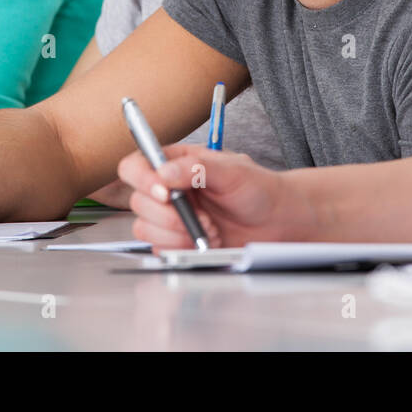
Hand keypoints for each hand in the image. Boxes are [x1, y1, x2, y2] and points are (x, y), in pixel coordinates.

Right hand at [117, 145, 304, 250]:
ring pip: (144, 228)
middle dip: (169, 215)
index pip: (136, 166)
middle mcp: (167, 189)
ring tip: (209, 228)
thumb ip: (196, 168)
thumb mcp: (232, 170)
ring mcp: (169, 216)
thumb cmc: (257, 188)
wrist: (276, 220)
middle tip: (201, 216)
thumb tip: (163, 173)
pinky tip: (206, 241)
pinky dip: (182, 248)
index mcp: (175, 163)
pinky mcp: (175, 241)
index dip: (143, 180)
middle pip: (137, 202)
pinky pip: (159, 249)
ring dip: (177, 234)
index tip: (165, 193)